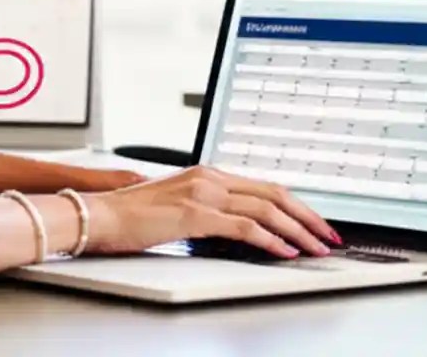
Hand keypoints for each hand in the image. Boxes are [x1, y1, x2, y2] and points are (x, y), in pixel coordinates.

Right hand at [84, 165, 336, 258]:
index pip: (265, 186)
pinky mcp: (194, 214)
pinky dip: (271, 240)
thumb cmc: (129, 215)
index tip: (314, 223)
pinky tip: (284, 253)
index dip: (296, 205)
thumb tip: (234, 227)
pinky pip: (245, 227)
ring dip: (298, 231)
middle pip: (275, 193)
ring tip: (316, 249)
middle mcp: (209, 177)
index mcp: (207, 173)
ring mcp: (203, 193)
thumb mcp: (176, 206)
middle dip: (308, 217)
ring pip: (267, 208)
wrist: (98, 214)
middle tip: (329, 236)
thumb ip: (206, 210)